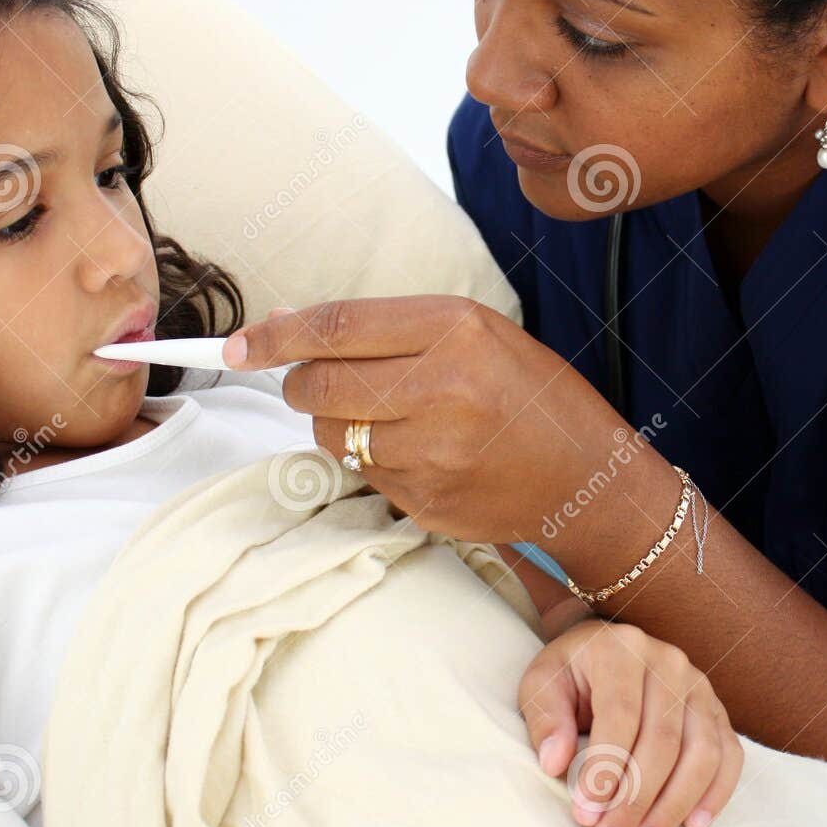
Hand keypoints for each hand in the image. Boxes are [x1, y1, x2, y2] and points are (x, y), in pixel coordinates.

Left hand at [225, 296, 674, 555]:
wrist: (589, 480)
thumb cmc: (533, 395)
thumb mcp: (477, 334)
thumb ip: (387, 328)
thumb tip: (289, 325)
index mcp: (456, 331)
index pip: (335, 328)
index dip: (275, 337)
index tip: (237, 346)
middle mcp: (442, 389)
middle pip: (319, 386)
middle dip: (302, 383)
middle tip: (316, 381)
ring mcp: (433, 454)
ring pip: (333, 436)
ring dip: (339, 424)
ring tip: (390, 417)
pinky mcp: (425, 502)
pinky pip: (365, 475)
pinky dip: (375, 461)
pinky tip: (421, 454)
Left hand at [519, 619, 743, 826]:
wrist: (603, 649)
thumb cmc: (570, 674)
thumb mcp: (542, 684)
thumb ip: (546, 720)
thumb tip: (554, 763)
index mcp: (621, 648)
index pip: (620, 715)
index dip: (605, 768)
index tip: (585, 812)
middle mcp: (668, 662)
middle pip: (662, 740)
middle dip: (636, 797)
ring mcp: (699, 685)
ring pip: (701, 752)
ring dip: (674, 803)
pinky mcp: (717, 710)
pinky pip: (729, 755)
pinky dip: (715, 793)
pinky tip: (692, 825)